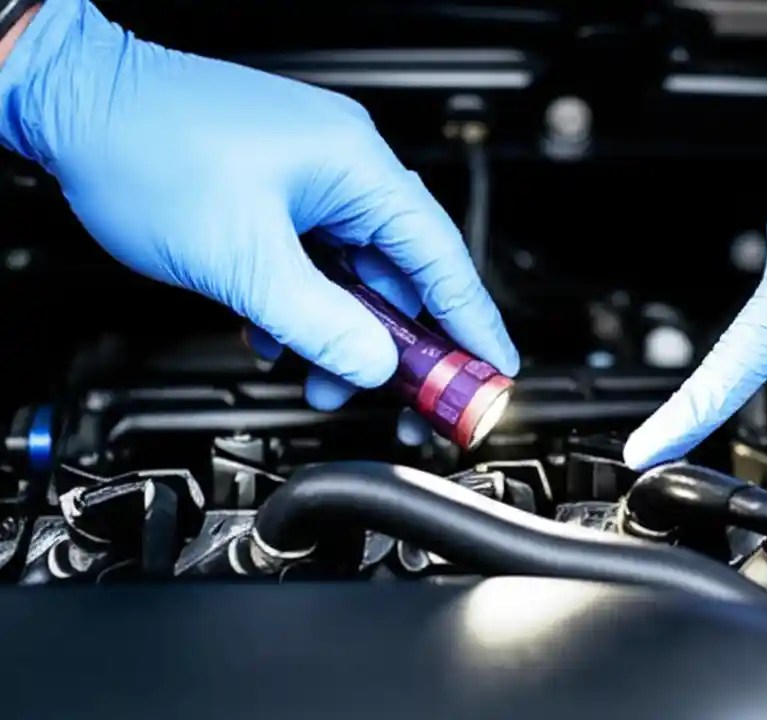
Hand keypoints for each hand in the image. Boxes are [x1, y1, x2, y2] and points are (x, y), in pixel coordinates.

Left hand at [0, 0, 518, 409]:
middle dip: (401, 344)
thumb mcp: (242, 260)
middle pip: (404, 274)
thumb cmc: (146, 148)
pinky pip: (317, 264)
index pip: (441, 257)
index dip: (474, 322)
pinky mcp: (279, 194)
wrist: (70, 105)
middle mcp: (346, 168)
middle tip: (410, 400)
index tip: (495, 370)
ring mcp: (312, 179)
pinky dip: (307, 307)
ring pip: (356, 276)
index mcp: (357, 167)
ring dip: (344, 332)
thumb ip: (319, 324)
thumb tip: (371, 364)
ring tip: (322, 376)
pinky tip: (280, 335)